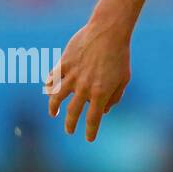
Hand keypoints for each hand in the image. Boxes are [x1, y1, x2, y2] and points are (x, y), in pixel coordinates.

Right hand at [46, 19, 132, 141]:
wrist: (109, 32)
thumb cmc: (120, 55)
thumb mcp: (124, 78)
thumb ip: (115, 96)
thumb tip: (105, 110)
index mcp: (100, 92)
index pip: (93, 119)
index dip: (90, 131)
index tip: (88, 139)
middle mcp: (83, 87)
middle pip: (73, 112)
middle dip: (70, 125)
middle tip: (69, 131)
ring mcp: (71, 76)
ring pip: (56, 98)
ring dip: (53, 108)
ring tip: (54, 114)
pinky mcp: (63, 64)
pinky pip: (51, 79)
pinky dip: (49, 87)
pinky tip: (49, 91)